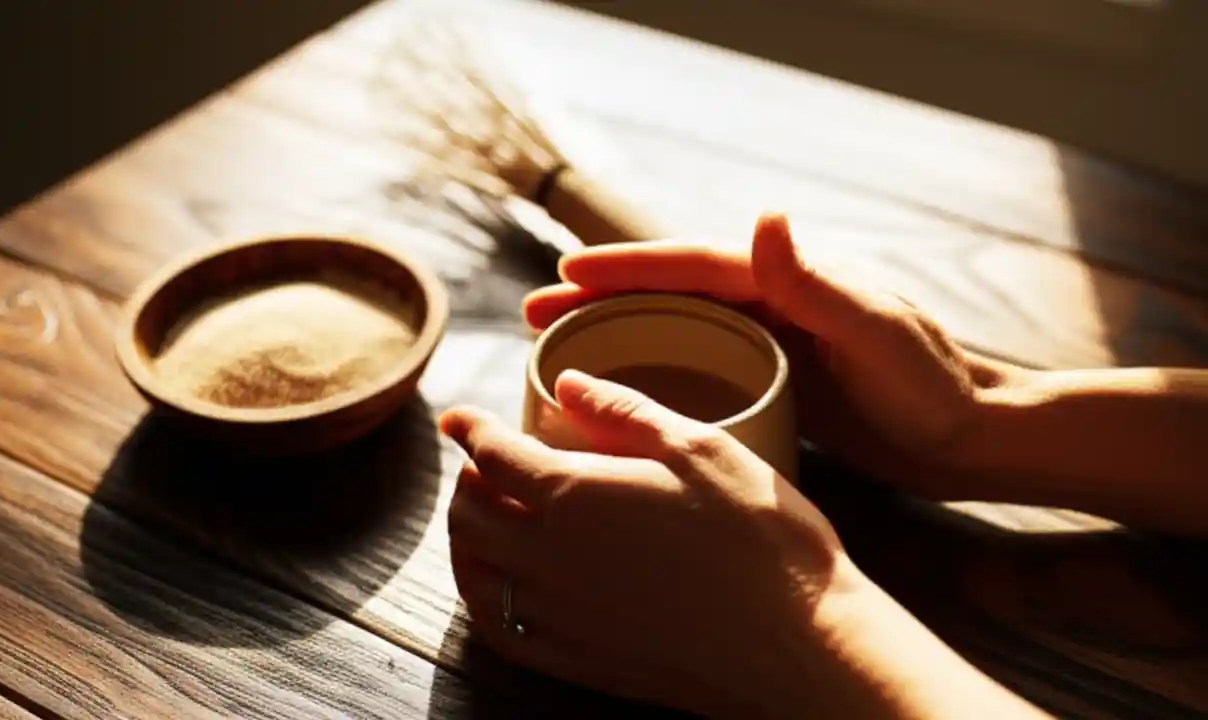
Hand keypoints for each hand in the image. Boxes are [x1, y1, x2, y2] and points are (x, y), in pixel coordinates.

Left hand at [441, 370, 858, 715]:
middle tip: (483, 463)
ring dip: (466, 537)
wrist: (799, 646)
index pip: (493, 456)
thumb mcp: (701, 448)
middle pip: (470, 515)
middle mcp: (549, 560)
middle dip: (466, 481)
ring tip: (485, 518)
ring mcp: (560, 617)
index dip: (471, 430)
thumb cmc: (760, 537)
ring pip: (476, 574)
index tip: (460, 418)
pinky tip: (502, 587)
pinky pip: (501, 631)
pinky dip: (484, 599)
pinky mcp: (578, 662)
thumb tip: (569, 383)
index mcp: (572, 497)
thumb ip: (625, 411)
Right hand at [524, 214, 1015, 496]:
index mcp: (787, 280)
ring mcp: (772, 340)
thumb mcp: (877, 334)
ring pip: (675, 329)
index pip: (690, 265)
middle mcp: (772, 301)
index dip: (626, 267)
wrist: (970, 437)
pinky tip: (624, 394)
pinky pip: (698, 365)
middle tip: (533, 313)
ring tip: (557, 349)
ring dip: (617, 333)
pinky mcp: (777, 378)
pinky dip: (653, 370)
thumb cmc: (931, 387)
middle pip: (669, 293)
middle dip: (600, 298)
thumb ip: (817, 284)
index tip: (564, 271)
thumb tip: (764, 217)